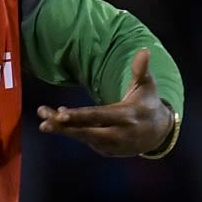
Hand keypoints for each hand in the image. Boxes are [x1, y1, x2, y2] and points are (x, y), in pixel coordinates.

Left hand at [37, 48, 174, 156]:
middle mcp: (118, 134)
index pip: (98, 116)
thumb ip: (141, 70)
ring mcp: (112, 146)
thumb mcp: (147, 86)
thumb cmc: (148, 103)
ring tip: (43, 120)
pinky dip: (72, 131)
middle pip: (86, 132)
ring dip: (62, 130)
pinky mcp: (107, 151)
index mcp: (127, 117)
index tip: (60, 113)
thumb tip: (144, 50)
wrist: (158, 133)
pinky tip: (57, 120)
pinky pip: (86, 140)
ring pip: (83, 138)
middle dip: (64, 127)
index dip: (79, 116)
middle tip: (43, 121)